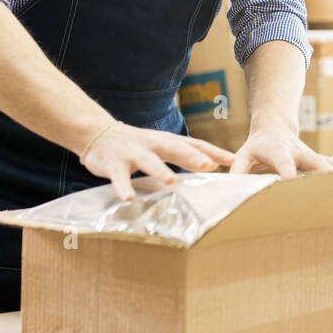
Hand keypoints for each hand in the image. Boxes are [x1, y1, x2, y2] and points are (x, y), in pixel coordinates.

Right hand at [78, 122, 236, 200]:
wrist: (99, 133)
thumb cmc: (138, 144)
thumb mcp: (162, 146)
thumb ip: (185, 154)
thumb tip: (214, 165)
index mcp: (167, 141)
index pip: (195, 144)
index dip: (214, 151)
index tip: (234, 160)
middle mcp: (153, 144)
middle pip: (175, 148)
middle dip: (193, 157)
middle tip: (210, 165)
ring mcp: (133, 153)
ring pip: (148, 161)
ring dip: (160, 170)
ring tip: (171, 181)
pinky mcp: (114, 163)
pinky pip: (119, 177)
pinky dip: (123, 187)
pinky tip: (128, 199)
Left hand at [229, 117, 332, 176]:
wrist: (274, 127)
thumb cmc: (257, 147)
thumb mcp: (244, 155)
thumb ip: (238, 169)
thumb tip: (229, 186)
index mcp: (279, 151)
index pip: (285, 163)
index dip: (289, 173)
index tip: (293, 185)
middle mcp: (299, 153)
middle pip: (316, 163)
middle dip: (325, 176)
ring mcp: (312, 156)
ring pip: (330, 165)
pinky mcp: (320, 161)